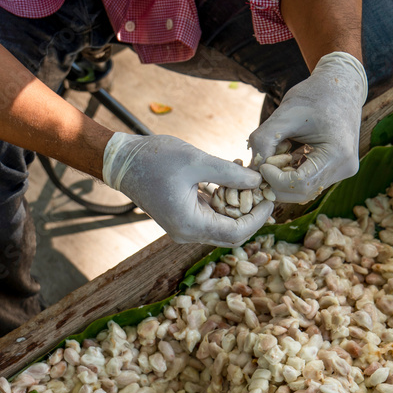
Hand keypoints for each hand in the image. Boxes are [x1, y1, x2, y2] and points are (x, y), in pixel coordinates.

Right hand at [102, 132, 273, 245]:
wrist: (122, 161)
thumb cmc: (154, 158)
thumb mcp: (195, 161)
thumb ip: (229, 173)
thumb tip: (259, 181)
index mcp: (190, 225)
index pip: (235, 233)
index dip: (257, 218)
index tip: (270, 198)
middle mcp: (187, 233)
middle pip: (231, 235)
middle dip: (252, 215)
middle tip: (266, 193)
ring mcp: (184, 227)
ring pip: (222, 226)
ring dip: (239, 207)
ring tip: (252, 182)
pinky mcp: (183, 217)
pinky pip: (211, 217)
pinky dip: (225, 202)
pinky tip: (233, 181)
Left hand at [248, 52, 367, 203]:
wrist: (341, 86)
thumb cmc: (314, 95)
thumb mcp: (285, 113)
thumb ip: (264, 140)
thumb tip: (251, 169)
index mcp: (337, 153)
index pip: (300, 184)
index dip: (275, 180)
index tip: (261, 164)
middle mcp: (344, 168)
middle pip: (302, 193)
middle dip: (276, 184)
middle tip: (261, 167)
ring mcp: (343, 172)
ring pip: (304, 191)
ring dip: (283, 181)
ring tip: (274, 160)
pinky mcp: (337, 171)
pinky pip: (310, 183)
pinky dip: (292, 176)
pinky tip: (285, 159)